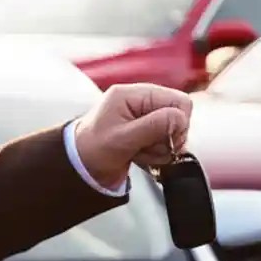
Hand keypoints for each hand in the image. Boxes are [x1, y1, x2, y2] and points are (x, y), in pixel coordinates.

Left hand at [74, 84, 192, 189]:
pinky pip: (167, 141)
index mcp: (133, 94)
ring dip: (161, 148)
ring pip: (176, 132)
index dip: (177, 123)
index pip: (179, 101)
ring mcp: (145, 115)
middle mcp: (142, 100)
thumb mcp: (122, 138)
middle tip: (146, 148)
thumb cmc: (93, 149)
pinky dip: (158, 152)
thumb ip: (153, 126)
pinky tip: (140, 155)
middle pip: (180, 116)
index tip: (163, 140)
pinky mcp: (147, 130)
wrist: (81, 166)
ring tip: (139, 152)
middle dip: (168, 138)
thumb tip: (180, 118)